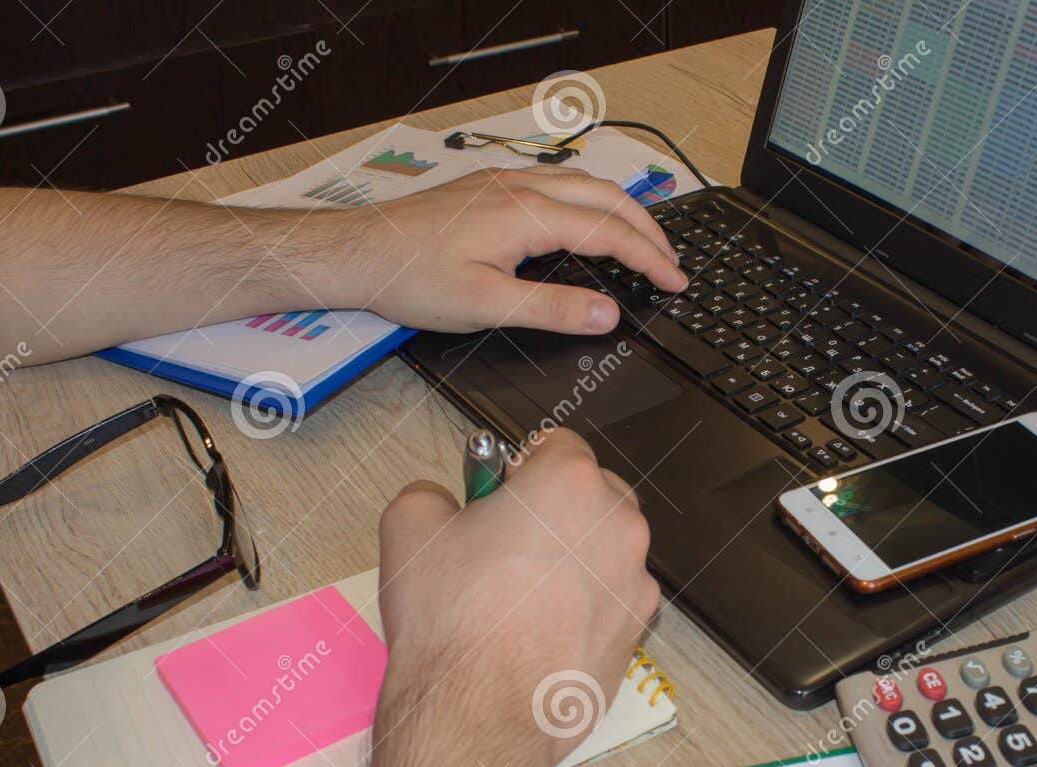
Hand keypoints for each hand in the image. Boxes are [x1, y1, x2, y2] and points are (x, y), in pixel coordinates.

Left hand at [344, 166, 686, 335]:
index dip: (650, 260)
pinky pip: (558, 183)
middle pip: (608, 199)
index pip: (610, 234)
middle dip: (649, 230)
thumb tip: (606, 314)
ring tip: (644, 240)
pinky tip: (589, 220)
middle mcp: (521, 188)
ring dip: (623, 211)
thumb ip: (554, 309)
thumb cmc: (413, 278)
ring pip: (585, 185)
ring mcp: (505, 182)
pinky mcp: (490, 186)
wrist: (361, 252)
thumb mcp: (487, 306)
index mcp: (528, 215)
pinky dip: (592, 202)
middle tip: (672, 263)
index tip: (675, 282)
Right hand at [373, 429, 658, 766]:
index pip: (555, 446)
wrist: (479, 714)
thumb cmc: (452, 621)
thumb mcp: (409, 528)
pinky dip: (582, 610)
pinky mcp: (635, 635)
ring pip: (604, 552)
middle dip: (554, 511)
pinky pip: (609, 603)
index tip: (496, 495)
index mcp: (571, 484)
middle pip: (591, 496)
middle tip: (503, 546)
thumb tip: (443, 501)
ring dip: (571, 561)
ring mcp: (634, 584)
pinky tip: (537, 636)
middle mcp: (618, 526)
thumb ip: (432, 493)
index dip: (518, 467)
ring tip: (517, 599)